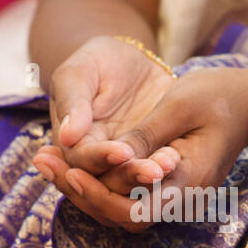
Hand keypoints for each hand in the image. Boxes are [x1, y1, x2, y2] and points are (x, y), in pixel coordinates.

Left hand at [35, 66, 247, 231]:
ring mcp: (172, 195)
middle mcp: (180, 197)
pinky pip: (124, 194)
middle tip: (42, 161)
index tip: (70, 171)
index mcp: (188, 181)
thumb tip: (112, 156)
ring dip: (81, 188)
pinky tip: (67, 159)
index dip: (99, 198)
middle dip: (79, 192)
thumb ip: (147, 134)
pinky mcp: (162, 185)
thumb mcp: (180, 104)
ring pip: (119, 208)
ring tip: (43, 159)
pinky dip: (95, 180)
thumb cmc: (219, 96)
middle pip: (120, 215)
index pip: (135, 211)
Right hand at [44, 35, 183, 190]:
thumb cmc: (98, 62)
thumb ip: (72, 102)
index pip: (82, 162)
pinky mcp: (153, 161)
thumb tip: (67, 137)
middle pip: (108, 183)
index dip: (100, 159)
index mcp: (74, 144)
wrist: (136, 62)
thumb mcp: (78, 72)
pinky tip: (180, 161)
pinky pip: (158, 174)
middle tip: (154, 171)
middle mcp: (99, 162)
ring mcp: (127, 165)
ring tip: (170, 164)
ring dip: (151, 180)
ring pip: (134, 185)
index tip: (122, 151)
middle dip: (131, 177)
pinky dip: (169, 172)